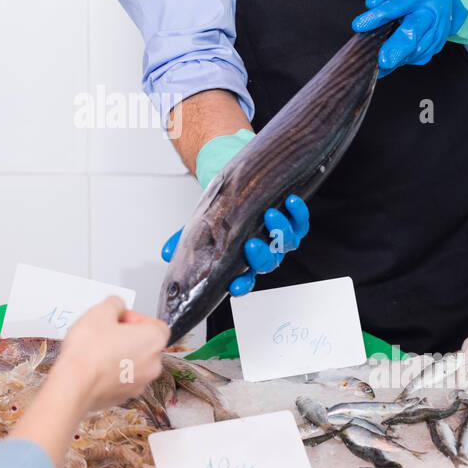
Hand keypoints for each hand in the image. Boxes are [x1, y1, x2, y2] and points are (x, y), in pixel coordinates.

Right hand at [52, 296, 168, 413]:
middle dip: (127, 336)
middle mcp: (153, 364)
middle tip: (106, 331)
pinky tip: (94, 365)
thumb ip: (115, 304)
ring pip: (134, 363)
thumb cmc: (89, 352)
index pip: (156, 324)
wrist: (74, 386)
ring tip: (97, 349)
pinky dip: (112, 371)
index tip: (120, 318)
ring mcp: (139, 383)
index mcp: (154, 340)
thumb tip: (117, 306)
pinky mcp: (124, 396)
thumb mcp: (100, 311)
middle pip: (145, 344)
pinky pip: (122, 378)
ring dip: (120, 354)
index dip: (137, 318)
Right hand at [162, 194, 309, 298]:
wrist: (238, 182)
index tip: (236, 285)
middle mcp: (263, 251)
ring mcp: (279, 236)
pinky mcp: (293, 219)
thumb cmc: (221, 207)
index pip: (244, 280)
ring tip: (271, 214)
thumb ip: (185, 239)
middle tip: (252, 244)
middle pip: (267, 263)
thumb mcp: (200, 223)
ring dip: (280, 231)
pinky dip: (298, 213)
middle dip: (261, 257)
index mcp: (242, 260)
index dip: (242, 285)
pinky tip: (290, 202)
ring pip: (286, 243)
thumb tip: (167, 254)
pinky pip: (301, 221)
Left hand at [351, 0, 467, 76]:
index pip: (398, 5)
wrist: (443, 0)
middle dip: (396, 48)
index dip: (378, 15)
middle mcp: (431, 14)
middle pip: (413, 33)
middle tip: (382, 60)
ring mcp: (436, 32)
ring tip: (379, 63)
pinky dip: (402, 61)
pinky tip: (392, 60)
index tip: (359, 25)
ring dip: (396, 59)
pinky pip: (417, 58)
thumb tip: (371, 4)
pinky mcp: (436, 47)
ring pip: (416, 50)